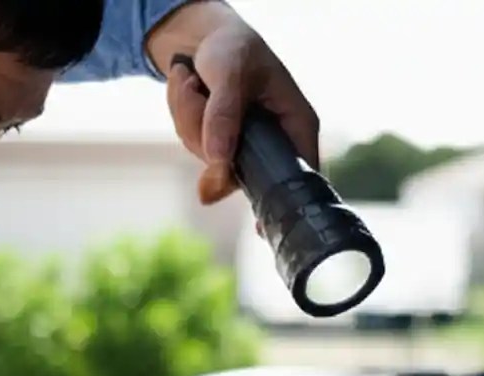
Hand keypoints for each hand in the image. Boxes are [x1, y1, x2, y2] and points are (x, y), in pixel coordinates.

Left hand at [146, 0, 320, 204]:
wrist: (206, 39)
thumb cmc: (233, 49)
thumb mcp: (231, 71)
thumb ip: (224, 114)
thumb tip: (218, 161)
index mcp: (296, 124)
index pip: (299, 176)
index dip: (282, 204)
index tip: (263, 228)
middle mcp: (275, 142)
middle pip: (237, 173)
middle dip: (205, 134)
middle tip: (195, 87)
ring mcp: (245, 147)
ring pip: (209, 161)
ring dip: (190, 118)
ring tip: (194, 80)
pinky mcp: (221, 146)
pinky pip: (194, 148)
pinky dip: (183, 117)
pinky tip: (191, 88)